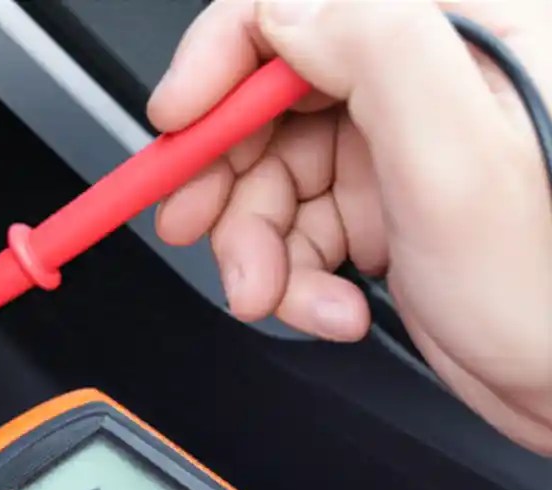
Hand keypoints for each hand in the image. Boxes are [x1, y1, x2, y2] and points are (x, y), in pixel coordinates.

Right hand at [150, 0, 551, 452]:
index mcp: (462, 30)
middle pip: (269, 94)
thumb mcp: (460, 163)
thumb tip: (283, 12)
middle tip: (195, 224)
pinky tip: (329, 306)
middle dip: (227, 176)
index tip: (179, 121)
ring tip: (276, 295)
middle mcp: (425, 78)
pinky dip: (289, 275)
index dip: (221, 57)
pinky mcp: (381, 202)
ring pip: (270, 171)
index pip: (303, 6)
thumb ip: (375, 55)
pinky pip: (293, 225)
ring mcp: (399, 143)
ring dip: (255, 245)